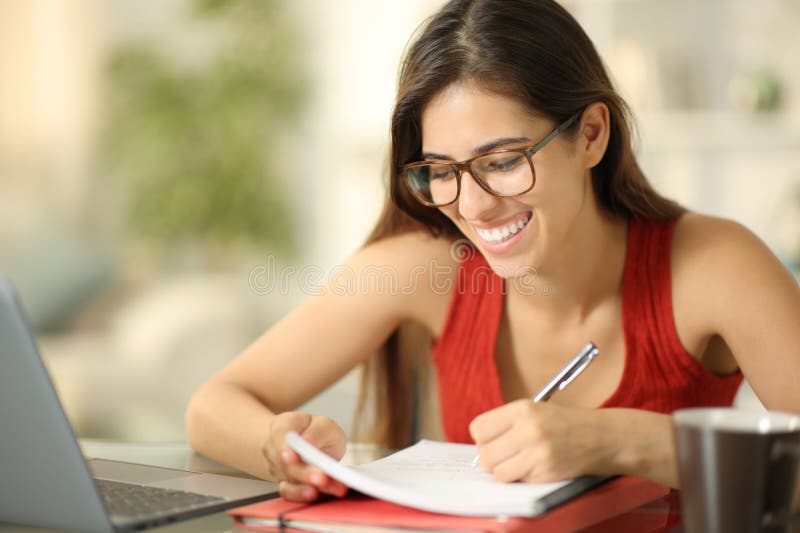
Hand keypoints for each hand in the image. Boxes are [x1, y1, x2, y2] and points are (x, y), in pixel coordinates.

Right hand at [263, 412, 347, 501]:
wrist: (312, 444)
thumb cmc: (317, 433)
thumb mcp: (324, 424)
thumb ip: (317, 431)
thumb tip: (308, 441)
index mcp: (282, 426)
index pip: (279, 436)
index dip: (285, 448)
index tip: (293, 458)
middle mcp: (274, 448)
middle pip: (285, 463)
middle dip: (304, 473)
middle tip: (322, 478)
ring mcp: (277, 467)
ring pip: (289, 479)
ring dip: (308, 486)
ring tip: (330, 487)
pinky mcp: (284, 484)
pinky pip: (289, 493)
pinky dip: (302, 495)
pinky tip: (316, 494)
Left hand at [469, 400, 614, 482]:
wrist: (600, 437)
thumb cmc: (563, 424)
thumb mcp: (534, 410)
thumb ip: (505, 423)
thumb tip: (479, 445)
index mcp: (522, 409)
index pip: (479, 428)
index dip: (483, 438)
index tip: (492, 440)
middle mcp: (528, 429)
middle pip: (485, 454)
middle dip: (491, 458)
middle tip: (505, 455)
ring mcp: (537, 453)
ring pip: (497, 472)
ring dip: (505, 471)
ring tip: (519, 462)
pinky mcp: (546, 472)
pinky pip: (517, 481)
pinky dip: (520, 478)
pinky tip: (534, 467)